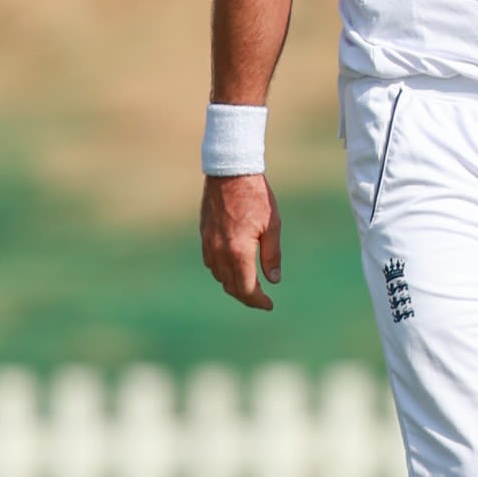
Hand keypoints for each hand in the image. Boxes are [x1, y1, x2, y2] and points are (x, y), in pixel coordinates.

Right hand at [200, 174, 282, 309]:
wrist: (230, 171)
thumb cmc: (256, 196)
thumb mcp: (272, 225)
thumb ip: (272, 255)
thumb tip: (273, 280)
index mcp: (239, 251)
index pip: (246, 288)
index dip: (258, 301)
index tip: (269, 305)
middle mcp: (220, 251)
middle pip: (231, 287)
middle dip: (247, 297)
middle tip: (262, 299)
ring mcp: (209, 244)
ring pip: (219, 276)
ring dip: (234, 285)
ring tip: (251, 285)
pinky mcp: (204, 235)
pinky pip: (211, 263)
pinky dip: (223, 272)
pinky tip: (234, 268)